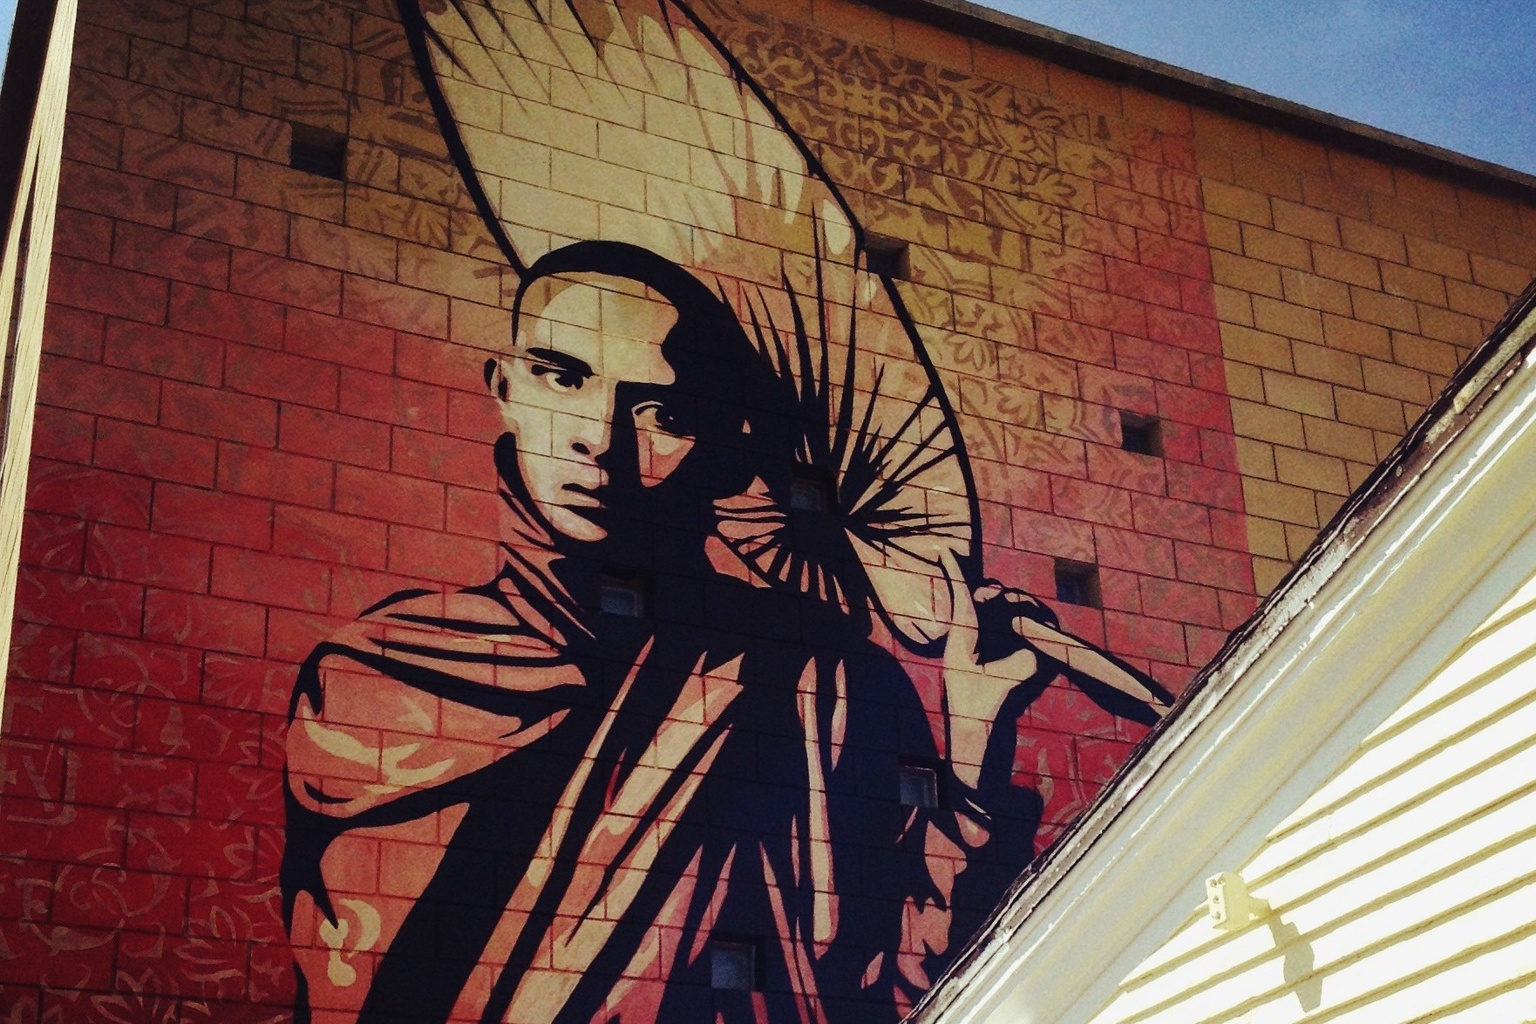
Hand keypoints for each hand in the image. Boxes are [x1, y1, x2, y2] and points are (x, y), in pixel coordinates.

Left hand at [942, 550, 1044, 786]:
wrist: (972, 738)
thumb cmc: (978, 714)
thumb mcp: (997, 691)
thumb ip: (1014, 670)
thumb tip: (1033, 654)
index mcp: (960, 644)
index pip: (960, 604)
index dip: (956, 577)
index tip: (947, 553)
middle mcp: (966, 642)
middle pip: (982, 604)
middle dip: (1001, 596)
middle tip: (1023, 601)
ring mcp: (976, 650)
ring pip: (994, 616)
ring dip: (1014, 610)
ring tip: (1038, 616)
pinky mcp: (987, 660)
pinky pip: (1003, 632)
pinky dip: (1019, 626)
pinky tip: (1038, 626)